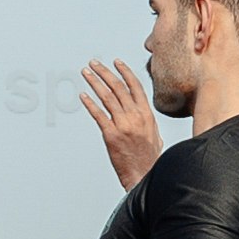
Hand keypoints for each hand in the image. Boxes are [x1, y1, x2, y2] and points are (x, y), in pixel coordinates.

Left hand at [81, 60, 162, 190]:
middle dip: (104, 72)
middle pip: (118, 87)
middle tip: (94, 63)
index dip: (124, 72)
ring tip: (86, 73)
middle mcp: (135, 116)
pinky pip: (98, 115)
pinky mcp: (111, 135)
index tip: (116, 62)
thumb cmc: (150, 160)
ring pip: (107, 97)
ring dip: (95, 82)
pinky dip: (90, 103)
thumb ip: (149, 124)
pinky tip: (83, 96)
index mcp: (147, 114)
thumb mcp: (155, 137)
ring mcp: (123, 125)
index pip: (135, 86)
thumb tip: (146, 118)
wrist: (145, 175)